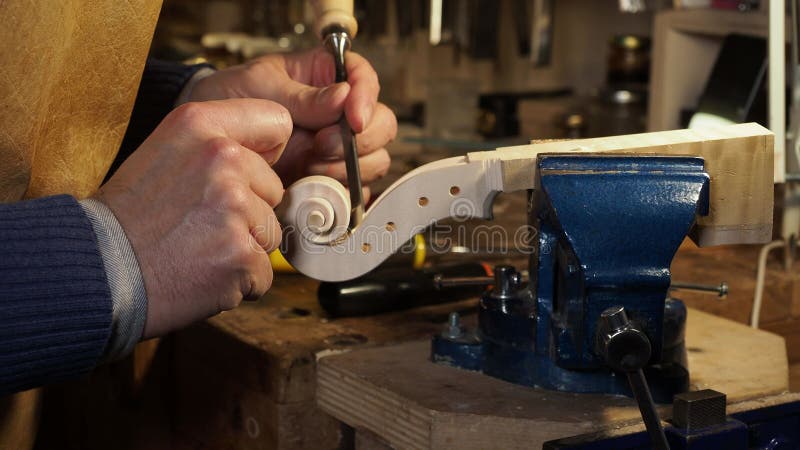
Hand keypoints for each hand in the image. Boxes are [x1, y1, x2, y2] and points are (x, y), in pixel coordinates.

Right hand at [97, 99, 291, 337]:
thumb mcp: (166, 151)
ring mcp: (234, 207)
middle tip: (199, 222)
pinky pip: (262, 272)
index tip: (240, 174)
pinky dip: (239, 282)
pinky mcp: (241, 254)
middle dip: (249, 211)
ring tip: (198, 247)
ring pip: (271, 232)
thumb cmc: (131, 217)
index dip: (265, 154)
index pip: (276, 121)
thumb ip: (217, 142)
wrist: (96, 271)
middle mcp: (222, 158)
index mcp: (200, 124)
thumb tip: (271, 150)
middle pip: (275, 188)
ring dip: (244, 248)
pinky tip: (202, 273)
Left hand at [189, 47, 395, 195]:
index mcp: (326, 77)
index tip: (352, 118)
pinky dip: (342, 192)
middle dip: (359, 140)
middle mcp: (339, 113)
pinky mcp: (330, 178)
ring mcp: (338, 148)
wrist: (210, 138)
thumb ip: (303, 96)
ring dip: (349, 168)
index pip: (365, 79)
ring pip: (375, 160)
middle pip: (382, 124)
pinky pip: (355, 189)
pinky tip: (314, 186)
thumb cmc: (231, 98)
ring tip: (311, 167)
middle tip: (322, 146)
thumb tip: (344, 97)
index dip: (366, 99)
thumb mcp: (261, 87)